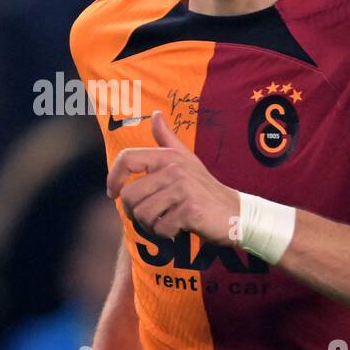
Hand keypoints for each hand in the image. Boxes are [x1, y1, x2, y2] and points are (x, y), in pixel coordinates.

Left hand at [107, 111, 239, 242]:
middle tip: (150, 216)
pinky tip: (177, 229)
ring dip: (150, 225)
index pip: (127, 158)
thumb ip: (167, 139)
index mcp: (169, 157)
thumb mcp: (187, 160)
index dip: (114, 177)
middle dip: (134, 212)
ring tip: (165, 221)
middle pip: (130, 195)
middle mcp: (174, 169)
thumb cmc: (206, 189)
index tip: (113, 192)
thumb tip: (155, 115)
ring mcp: (183, 190)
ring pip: (142, 214)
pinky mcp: (189, 211)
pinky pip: (160, 228)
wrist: (236, 213)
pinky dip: (165, 234)